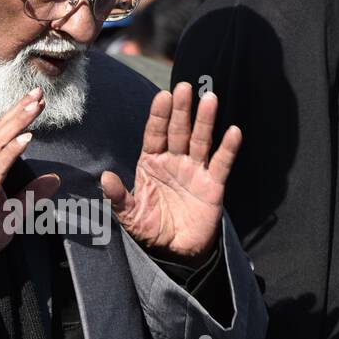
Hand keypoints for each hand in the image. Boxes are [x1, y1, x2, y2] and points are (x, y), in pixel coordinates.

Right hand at [0, 86, 59, 269]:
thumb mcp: (15, 212)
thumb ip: (32, 194)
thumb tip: (53, 179)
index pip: (2, 136)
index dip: (18, 117)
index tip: (35, 102)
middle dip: (19, 110)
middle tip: (37, 92)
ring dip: (18, 122)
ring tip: (34, 106)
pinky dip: (12, 150)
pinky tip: (26, 138)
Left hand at [101, 83, 240, 261]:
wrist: (177, 251)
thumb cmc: (151, 228)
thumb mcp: (130, 216)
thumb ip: (119, 197)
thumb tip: (105, 177)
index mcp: (152, 163)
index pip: (155, 134)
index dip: (159, 116)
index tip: (163, 96)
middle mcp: (174, 161)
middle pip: (178, 131)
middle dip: (182, 110)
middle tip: (185, 87)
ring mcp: (195, 170)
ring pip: (200, 140)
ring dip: (205, 120)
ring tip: (210, 99)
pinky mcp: (213, 185)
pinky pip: (221, 163)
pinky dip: (228, 148)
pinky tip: (233, 131)